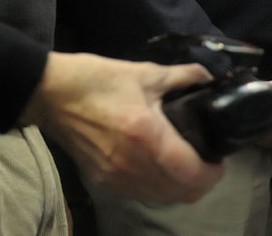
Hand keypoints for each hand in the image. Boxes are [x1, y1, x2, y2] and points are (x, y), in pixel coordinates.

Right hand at [19, 52, 223, 204]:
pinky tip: (164, 172)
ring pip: (161, 200)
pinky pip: (141, 196)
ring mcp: (115, 177)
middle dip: (202, 184)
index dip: (212, 172)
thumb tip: (210, 79)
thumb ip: (184, 77)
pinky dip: (159, 191)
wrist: (50, 94)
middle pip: (180, 194)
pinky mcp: (102, 181)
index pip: (190, 172)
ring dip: (181, 190)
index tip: (221, 160)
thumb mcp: (146, 73)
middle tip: (210, 164)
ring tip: (190, 168)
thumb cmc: (98, 80)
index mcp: (147, 135)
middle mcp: (132, 164)